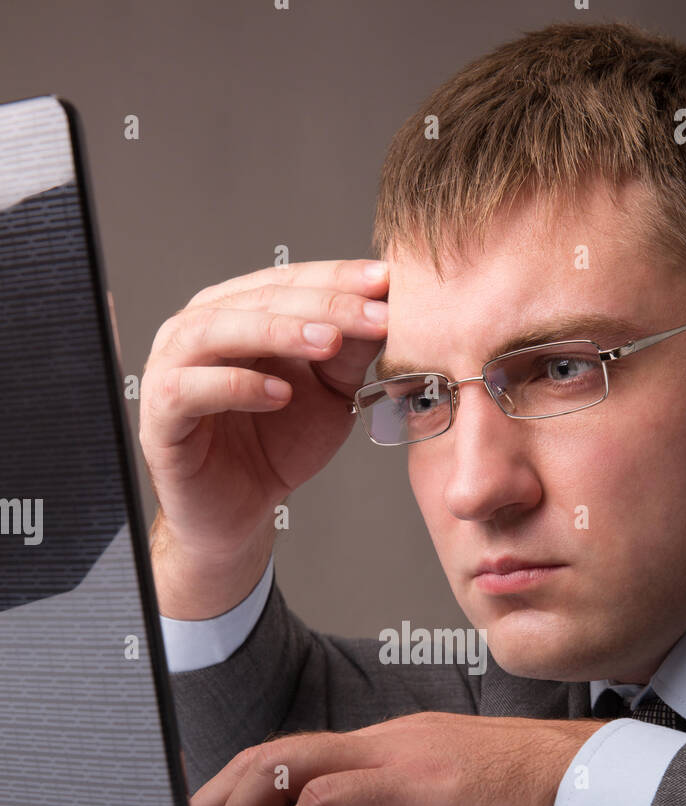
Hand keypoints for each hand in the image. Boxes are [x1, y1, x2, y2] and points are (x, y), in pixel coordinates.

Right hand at [139, 257, 388, 559]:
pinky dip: (236, 386)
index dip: (338, 277)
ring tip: (330, 344)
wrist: (242, 510)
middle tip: (373, 315)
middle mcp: (200, 328)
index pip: (289, 279)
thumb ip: (350, 353)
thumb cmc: (276, 446)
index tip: (386, 280)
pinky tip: (279, 395)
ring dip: (278, 331)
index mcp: (239, 312)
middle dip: (323, 304)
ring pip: (218, 329)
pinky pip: (190, 388)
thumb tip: (384, 307)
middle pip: (260, 298)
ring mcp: (172, 367)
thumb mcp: (330, 394)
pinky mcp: (160, 414)